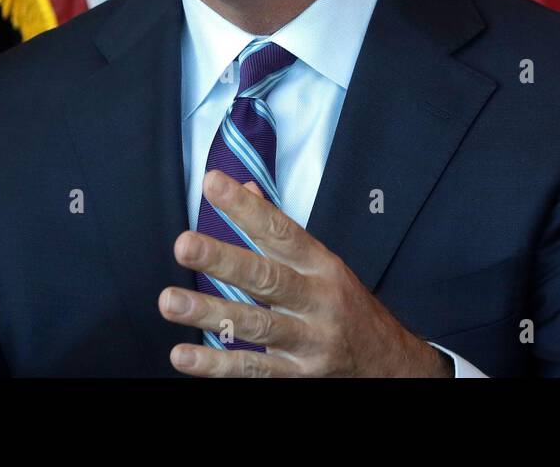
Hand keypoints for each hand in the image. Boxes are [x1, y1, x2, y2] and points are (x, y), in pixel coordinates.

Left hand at [159, 170, 450, 376]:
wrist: (389, 364)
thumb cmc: (346, 306)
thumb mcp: (323, 264)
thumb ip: (279, 230)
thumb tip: (246, 186)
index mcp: (322, 265)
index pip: (281, 231)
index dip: (247, 208)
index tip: (213, 184)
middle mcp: (318, 300)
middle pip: (268, 277)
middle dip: (224, 260)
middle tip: (184, 244)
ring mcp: (310, 340)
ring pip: (256, 325)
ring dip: (209, 313)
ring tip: (169, 301)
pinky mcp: (300, 375)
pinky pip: (254, 370)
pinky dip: (216, 365)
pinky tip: (183, 354)